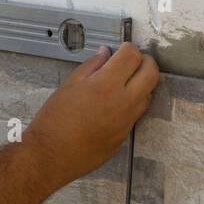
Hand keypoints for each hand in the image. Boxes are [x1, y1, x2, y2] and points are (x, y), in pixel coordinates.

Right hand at [21, 42, 159, 189]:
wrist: (51, 155)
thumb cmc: (54, 121)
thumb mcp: (68, 86)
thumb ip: (91, 66)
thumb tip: (105, 54)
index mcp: (106, 85)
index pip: (132, 56)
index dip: (128, 48)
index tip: (122, 48)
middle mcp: (123, 102)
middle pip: (152, 73)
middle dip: (145, 61)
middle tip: (131, 60)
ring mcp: (127, 120)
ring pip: (149, 93)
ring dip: (142, 83)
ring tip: (123, 81)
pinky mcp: (126, 134)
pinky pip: (138, 112)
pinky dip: (133, 101)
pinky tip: (115, 102)